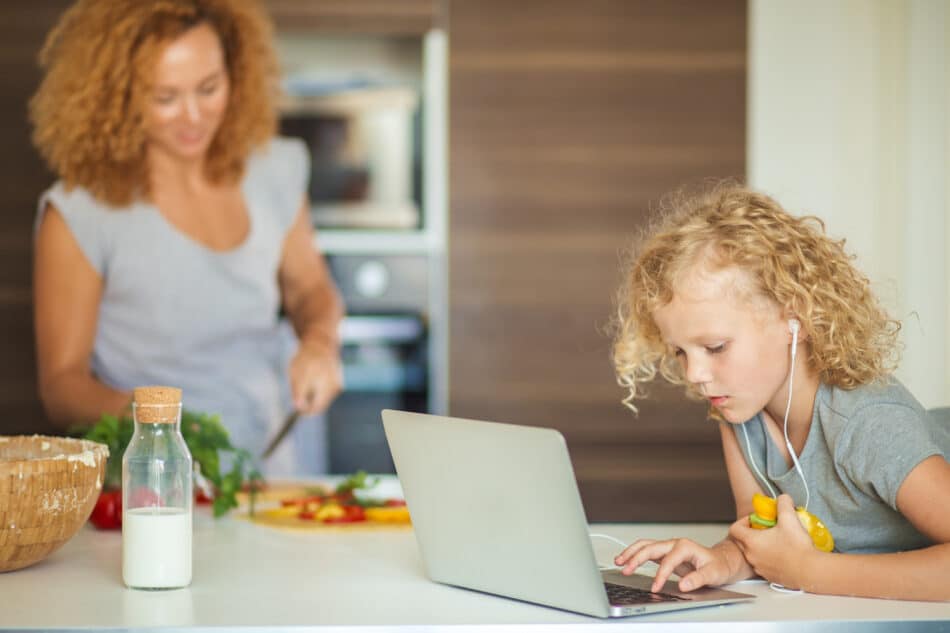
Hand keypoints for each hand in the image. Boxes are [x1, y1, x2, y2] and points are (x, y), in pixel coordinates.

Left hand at [288, 341, 342, 414]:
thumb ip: (299, 394)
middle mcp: (336, 388)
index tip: (296, 409)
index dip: (306, 411)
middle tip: (298, 392)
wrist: (319, 343)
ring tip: (306, 380)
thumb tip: (299, 409)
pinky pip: (326, 389)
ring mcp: (338, 383)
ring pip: (323, 397)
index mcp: (326, 388)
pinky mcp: (338, 380)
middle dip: (309, 401)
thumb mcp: (298, 376)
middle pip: (321, 404)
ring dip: (313, 394)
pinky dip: (318, 387)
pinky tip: (313, 376)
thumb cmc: (306, 360)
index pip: (317, 408)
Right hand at [613, 537, 735, 592]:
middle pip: (650, 548)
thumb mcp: (713, 573)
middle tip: (625, 569)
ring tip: (618, 561)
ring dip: (631, 553)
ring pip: (645, 546)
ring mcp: (668, 547)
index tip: (655, 587)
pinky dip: (635, 554)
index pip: (667, 560)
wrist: (721, 561)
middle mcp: (674, 544)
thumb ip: (697, 579)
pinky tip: (626, 560)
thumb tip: (683, 584)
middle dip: (636, 558)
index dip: (660, 575)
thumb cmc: (718, 565)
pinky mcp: (665, 553)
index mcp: (685, 546)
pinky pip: (646, 550)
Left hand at [729, 493, 817, 588]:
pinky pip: (763, 565)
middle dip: (752, 533)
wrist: (811, 571)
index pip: (734, 529)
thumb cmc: (797, 546)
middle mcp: (751, 556)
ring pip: (752, 554)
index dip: (743, 521)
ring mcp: (759, 568)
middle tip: (766, 529)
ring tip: (776, 541)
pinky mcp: (769, 577)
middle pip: (742, 542)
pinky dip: (768, 558)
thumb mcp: (790, 518)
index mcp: (751, 542)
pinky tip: (783, 554)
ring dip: (760, 546)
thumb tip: (783, 498)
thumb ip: (784, 503)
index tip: (755, 520)